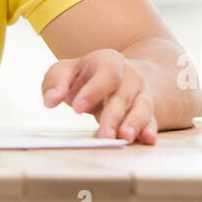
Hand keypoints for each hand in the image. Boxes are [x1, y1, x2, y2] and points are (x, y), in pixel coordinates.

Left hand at [41, 48, 157, 143]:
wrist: (116, 76)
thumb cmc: (85, 76)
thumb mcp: (65, 72)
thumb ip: (55, 82)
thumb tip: (50, 100)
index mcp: (109, 61)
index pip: (107, 73)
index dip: (94, 90)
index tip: (77, 109)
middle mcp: (129, 76)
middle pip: (123, 95)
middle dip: (112, 116)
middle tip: (103, 136)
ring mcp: (140, 94)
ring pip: (141, 108)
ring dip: (133, 124)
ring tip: (123, 138)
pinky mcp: (147, 111)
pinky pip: (151, 120)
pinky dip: (150, 130)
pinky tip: (147, 139)